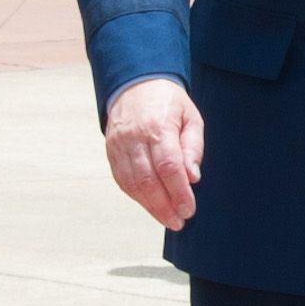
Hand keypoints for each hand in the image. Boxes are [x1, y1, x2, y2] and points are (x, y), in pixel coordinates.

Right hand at [105, 76, 205, 229]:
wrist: (136, 84)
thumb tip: (192, 177)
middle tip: (179, 221)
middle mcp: (134, 137)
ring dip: (150, 206)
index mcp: (158, 126)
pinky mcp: (111, 151)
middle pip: (149, 180)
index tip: (189, 209)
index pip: (168, 167)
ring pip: (133, 184)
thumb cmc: (168, 102)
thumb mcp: (191, 117)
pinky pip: (122, 180)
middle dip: (165, 206)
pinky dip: (137, 196)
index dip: (179, 192)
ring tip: (167, 218)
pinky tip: (151, 205)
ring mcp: (119, 145)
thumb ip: (193, 147)